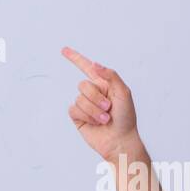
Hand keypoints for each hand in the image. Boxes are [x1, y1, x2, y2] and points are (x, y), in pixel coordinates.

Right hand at [62, 46, 140, 161]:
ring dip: (94, 110)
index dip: (75, 58)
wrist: (120, 140)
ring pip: (79, 98)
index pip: (87, 68)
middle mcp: (93, 93)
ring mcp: (85, 105)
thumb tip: (95, 64)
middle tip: (109, 108)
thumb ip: (111, 75)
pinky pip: (74, 109)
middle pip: (83, 85)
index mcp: (104, 84)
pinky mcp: (78, 117)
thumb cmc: (126, 117)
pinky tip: (96, 123)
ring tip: (105, 119)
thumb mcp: (124, 92)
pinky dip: (86, 116)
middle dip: (96, 97)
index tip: (64, 50)